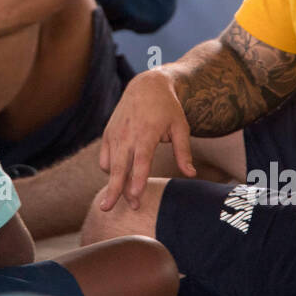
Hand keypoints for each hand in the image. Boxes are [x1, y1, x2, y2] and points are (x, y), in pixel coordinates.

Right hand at [97, 69, 194, 211]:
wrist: (146, 85)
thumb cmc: (167, 107)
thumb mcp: (181, 127)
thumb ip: (184, 152)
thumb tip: (191, 174)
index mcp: (146, 133)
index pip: (141, 161)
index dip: (138, 180)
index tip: (135, 196)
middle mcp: (127, 134)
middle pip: (118, 168)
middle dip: (114, 190)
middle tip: (107, 209)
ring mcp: (115, 134)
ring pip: (110, 165)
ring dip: (114, 183)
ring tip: (118, 198)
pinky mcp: (108, 134)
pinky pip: (105, 158)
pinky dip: (109, 169)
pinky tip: (118, 177)